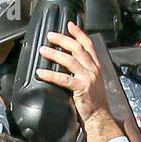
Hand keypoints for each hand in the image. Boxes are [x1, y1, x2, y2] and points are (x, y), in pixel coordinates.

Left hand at [36, 23, 120, 141]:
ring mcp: (88, 78)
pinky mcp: (81, 88)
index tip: (70, 25)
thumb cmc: (92, 101)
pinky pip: (64, 79)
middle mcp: (94, 69)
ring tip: (42, 50)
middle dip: (63, 39)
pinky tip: (41, 72)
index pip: (88, 45)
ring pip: (70, 60)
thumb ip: (83, 71)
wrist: (99, 116)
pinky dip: (51, 75)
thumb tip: (69, 63)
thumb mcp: (91, 81)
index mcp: (96, 66)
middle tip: (50, 35)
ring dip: (55, 54)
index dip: (79, 33)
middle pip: (78, 48)